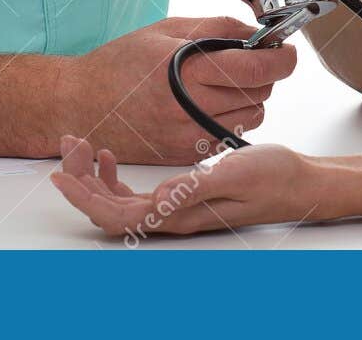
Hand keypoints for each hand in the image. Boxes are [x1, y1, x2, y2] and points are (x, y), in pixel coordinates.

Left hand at [52, 134, 330, 237]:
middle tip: (68, 145)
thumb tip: (157, 199)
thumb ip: (194, 189)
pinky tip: (112, 156)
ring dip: (93, 177)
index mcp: (178, 213)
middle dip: (80, 181)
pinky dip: (115, 175)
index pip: (115, 215)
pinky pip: (135, 193)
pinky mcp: (181, 196)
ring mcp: (174, 208)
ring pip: (117, 202)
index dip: (83, 197)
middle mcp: (171, 215)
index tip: (61, 172)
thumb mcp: (234, 175)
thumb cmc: (274, 178)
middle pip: (108, 210)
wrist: (301, 182)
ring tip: (82, 147)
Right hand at [61, 17, 296, 163]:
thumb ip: (215, 29)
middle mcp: (188, 109)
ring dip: (251, 99)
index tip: (286, 50)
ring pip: (250, 118)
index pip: (255, 69)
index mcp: (184, 72)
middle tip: (250, 61)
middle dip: (265, 75)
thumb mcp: (166, 30)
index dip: (281, 58)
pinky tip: (210, 104)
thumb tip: (254, 32)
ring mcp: (187, 137)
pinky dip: (231, 119)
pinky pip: (229, 136)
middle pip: (259, 94)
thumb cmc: (118, 65)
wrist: (80, 104)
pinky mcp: (184, 154)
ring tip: (226, 84)